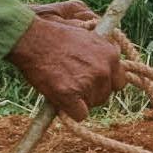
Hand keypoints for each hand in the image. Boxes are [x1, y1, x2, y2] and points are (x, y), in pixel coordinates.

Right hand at [10, 10, 130, 118]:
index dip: (105, 84)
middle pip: (105, 95)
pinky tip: (61, 101)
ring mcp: (88, 83)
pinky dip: (70, 112)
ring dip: (79, 101)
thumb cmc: (55, 37)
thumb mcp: (87, 38)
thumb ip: (100, 55)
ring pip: (92, 104)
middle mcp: (104, 70)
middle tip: (74, 85)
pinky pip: (79, 115)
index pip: (119, 82)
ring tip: (63, 85)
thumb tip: (106, 68)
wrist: (33, 39)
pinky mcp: (71, 95)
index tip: (93, 83)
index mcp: (111, 55)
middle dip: (91, 93)